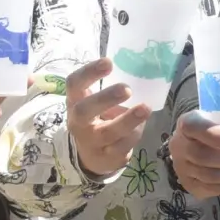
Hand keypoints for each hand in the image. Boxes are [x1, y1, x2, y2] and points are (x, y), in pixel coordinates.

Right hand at [65, 58, 151, 178]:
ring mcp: (92, 142)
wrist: (91, 156)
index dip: (89, 72)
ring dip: (128, 120)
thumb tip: (141, 69)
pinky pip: (123, 146)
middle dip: (104, 99)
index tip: (108, 62)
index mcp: (75, 102)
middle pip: (84, 111)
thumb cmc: (97, 119)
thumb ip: (110, 88)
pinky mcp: (107, 157)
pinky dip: (135, 134)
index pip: (74, 84)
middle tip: (126, 89)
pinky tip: (143, 124)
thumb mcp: (95, 102)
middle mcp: (79, 122)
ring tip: (145, 108)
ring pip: (108, 133)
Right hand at [168, 111, 219, 196]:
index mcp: (188, 123)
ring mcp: (182, 167)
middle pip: (202, 157)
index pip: (193, 126)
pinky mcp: (190, 184)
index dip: (213, 134)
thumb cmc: (219, 127)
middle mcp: (179, 145)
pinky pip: (211, 190)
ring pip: (208, 176)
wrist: (198, 143)